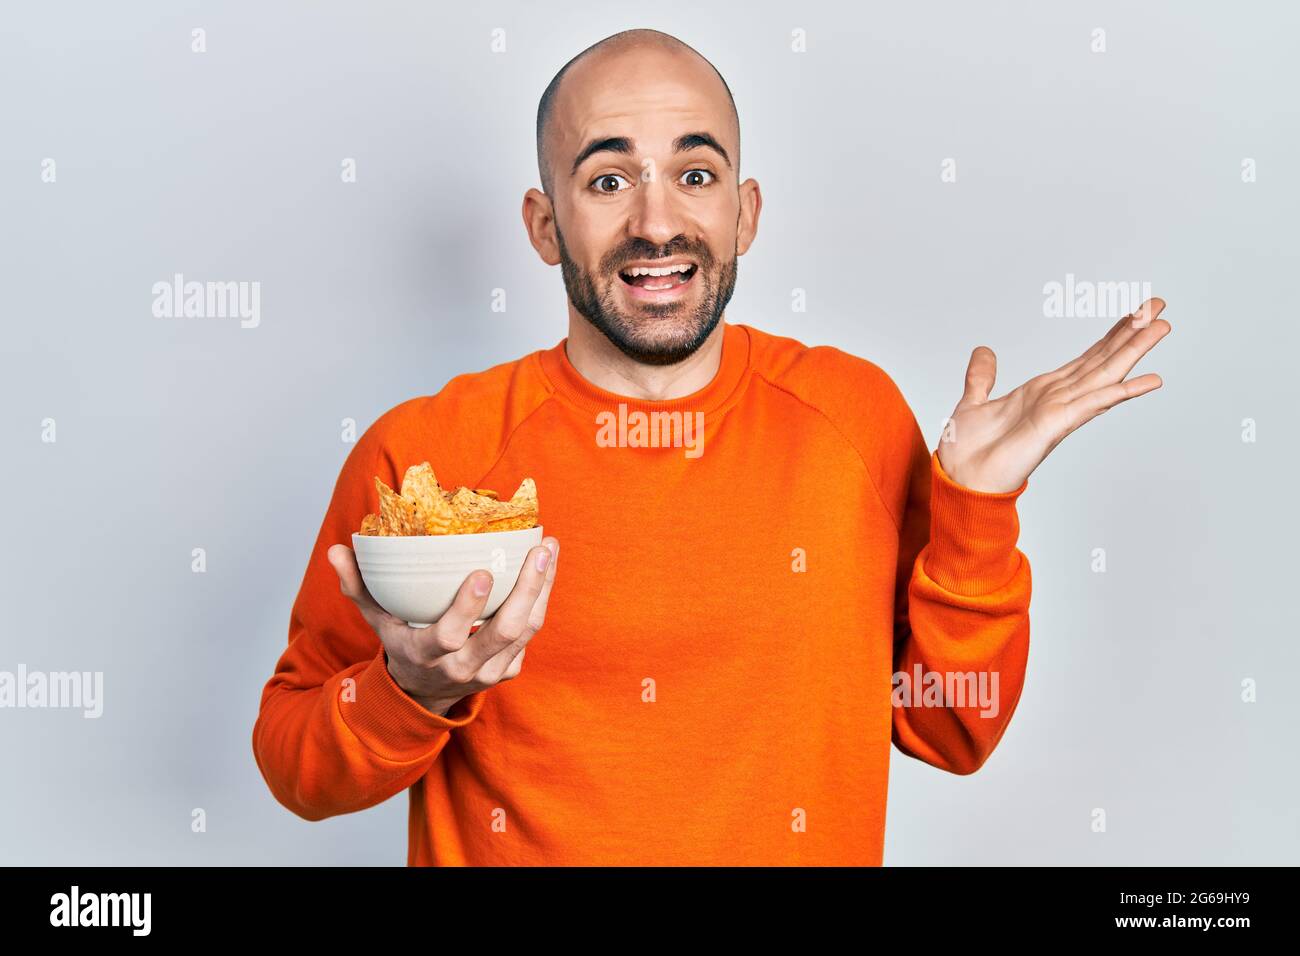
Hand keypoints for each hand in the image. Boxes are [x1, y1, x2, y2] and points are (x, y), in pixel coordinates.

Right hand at [327, 537, 558, 715]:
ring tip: (547, 548)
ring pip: (526, 629)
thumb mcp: (376, 621)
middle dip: (525, 589)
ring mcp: (490, 671)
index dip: (467, 608)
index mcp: (428, 655)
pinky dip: (541, 599)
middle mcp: (463, 668)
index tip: (482, 572)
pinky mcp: (508, 669)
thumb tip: (337, 550)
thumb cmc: (402, 643)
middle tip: (538, 550)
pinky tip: (545, 567)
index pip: (450, 636)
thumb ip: (358, 587)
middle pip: (503, 631)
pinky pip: (531, 633)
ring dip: (541, 587)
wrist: (423, 694)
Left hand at [937, 298, 1171, 492]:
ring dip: (1134, 350)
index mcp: (1042, 393)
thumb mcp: (973, 403)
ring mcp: (1061, 412)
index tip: (1133, 313)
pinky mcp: (1057, 425)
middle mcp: (1057, 400)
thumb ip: (981, 377)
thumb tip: (984, 351)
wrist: (962, 483)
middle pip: (1103, 360)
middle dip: (1131, 333)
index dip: (1110, 336)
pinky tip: (1151, 379)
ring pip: (1106, 374)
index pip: (1085, 359)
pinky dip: (1123, 390)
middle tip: (1159, 305)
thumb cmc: (968, 455)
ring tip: (1162, 326)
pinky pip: (1095, 403)